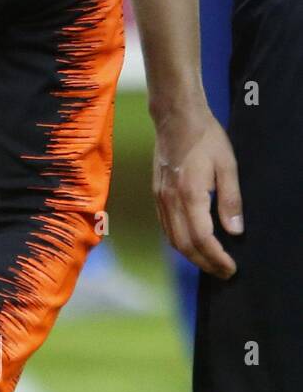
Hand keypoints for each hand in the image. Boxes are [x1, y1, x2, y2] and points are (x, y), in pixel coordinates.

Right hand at [152, 104, 241, 277]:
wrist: (175, 119)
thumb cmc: (205, 138)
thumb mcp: (228, 166)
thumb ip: (231, 200)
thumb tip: (235, 230)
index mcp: (190, 194)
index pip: (202, 238)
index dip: (216, 257)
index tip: (231, 268)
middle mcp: (170, 201)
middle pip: (183, 244)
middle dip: (204, 263)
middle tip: (223, 272)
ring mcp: (160, 198)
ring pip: (171, 238)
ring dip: (190, 256)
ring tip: (209, 262)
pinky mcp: (157, 194)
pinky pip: (165, 226)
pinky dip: (178, 242)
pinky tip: (191, 243)